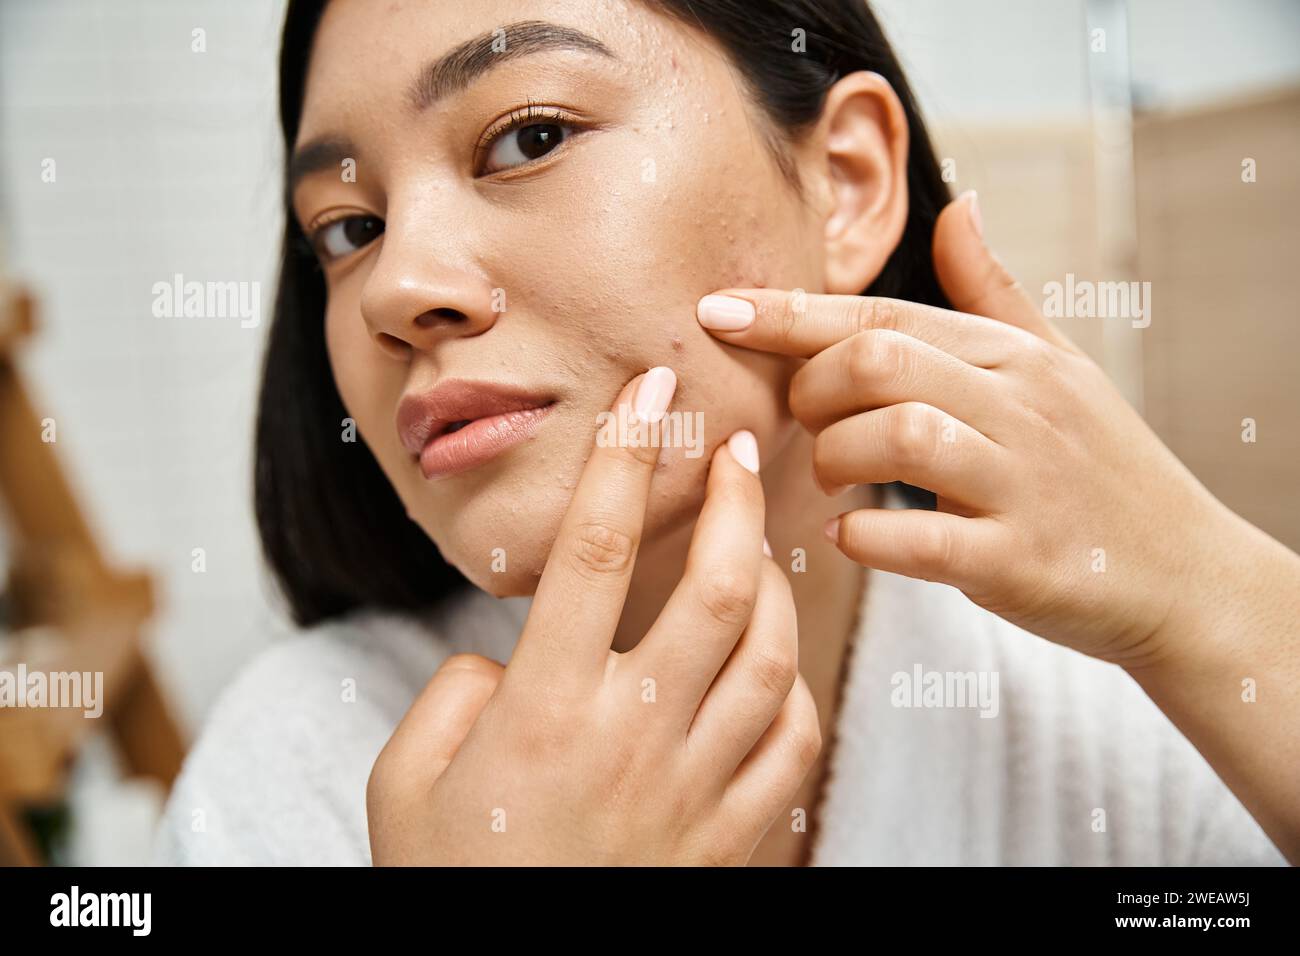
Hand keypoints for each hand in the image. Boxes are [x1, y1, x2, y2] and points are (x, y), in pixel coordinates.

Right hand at [367, 369, 818, 864]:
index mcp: (543, 709)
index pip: (590, 550)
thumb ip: (452, 696)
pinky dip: (792, 684)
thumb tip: (504, 658)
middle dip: (730, 499)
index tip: (648, 390)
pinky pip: (792, 743)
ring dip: (772, 578)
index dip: (622, 456)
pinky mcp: (733, 837)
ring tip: (757, 537)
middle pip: (709, 586)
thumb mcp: (404, 785)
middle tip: (734, 446)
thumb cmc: (452, 886)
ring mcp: (694, 788)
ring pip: (767, 654)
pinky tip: (772, 658)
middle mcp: (630, 735)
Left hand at [694, 191, 1239, 667]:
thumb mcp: (1059, 364)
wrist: (1183, 574)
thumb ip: (994, 292)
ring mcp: (1026, 485)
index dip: (788, 313)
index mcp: (1016, 356)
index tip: (714, 311)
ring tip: (828, 477)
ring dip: (834, 456)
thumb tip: (958, 204)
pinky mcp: (1021, 562)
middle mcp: (1022, 408)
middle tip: (805, 423)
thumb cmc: (1100, 465)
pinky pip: (922, 538)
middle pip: (880, 364)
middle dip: (811, 390)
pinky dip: (865, 534)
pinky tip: (847, 534)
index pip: (882, 316)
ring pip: (899, 436)